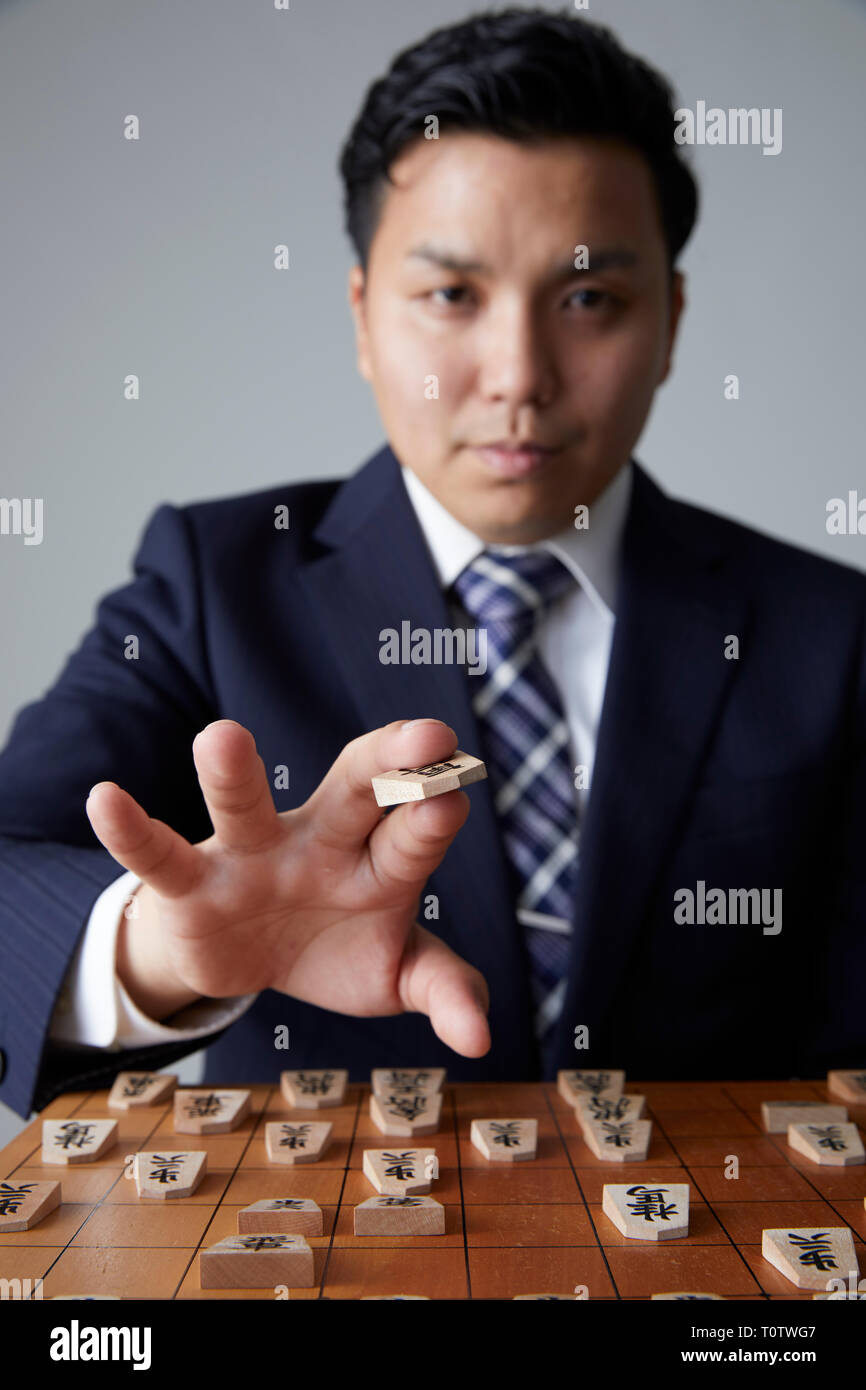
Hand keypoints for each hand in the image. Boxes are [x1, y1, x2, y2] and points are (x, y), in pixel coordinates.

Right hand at [85, 717, 489, 1057]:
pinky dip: (131, 832)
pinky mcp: (192, 884)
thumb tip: (481, 1039)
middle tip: (425, 734)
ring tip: (221, 735)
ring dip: (233, 776)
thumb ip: (443, 988)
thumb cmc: (335, 948)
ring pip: (245, 808)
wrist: (249, 962)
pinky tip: (104, 799)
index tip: (456, 789)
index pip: (413, 836)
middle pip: (353, 793)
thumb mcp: (394, 974)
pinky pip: (159, 856)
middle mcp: (321, 844)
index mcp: (379, 866)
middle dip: (386, 763)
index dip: (433, 813)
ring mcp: (252, 857)